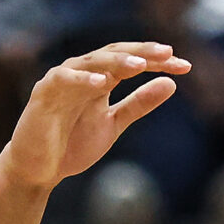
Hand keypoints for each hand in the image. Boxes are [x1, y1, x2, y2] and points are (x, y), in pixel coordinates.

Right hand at [0, 43, 189, 191]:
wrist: (38, 171)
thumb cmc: (72, 145)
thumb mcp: (113, 124)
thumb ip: (139, 104)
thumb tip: (171, 84)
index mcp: (101, 80)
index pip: (133, 62)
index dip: (158, 62)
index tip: (185, 66)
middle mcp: (83, 74)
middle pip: (115, 54)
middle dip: (141, 53)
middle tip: (167, 53)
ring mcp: (63, 81)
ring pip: (92, 62)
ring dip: (116, 62)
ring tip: (140, 65)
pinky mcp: (43, 93)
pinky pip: (63, 80)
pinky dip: (82, 80)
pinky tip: (102, 83)